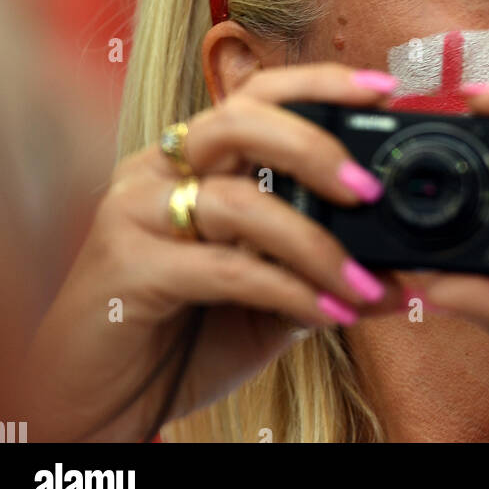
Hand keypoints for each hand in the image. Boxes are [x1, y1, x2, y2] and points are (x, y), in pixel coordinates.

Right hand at [22, 64, 407, 441]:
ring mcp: (135, 214)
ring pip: (239, 201)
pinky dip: (289, 291)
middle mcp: (156, 171)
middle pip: (241, 119)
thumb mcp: (260, 300)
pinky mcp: (128, 268)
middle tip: (367, 189)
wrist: (91, 405)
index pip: (255, 95)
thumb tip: (397, 274)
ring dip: (316, 246)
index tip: (383, 88)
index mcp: (188, 160)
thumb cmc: (178, 340)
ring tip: (363, 285)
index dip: (320, 84)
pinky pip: (226, 268)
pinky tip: (330, 315)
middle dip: (315, 146)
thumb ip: (314, 273)